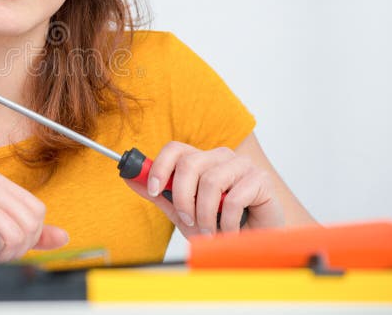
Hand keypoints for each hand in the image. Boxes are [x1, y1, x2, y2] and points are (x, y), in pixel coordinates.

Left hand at [124, 142, 283, 236]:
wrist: (254, 243)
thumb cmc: (219, 224)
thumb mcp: (183, 212)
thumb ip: (161, 195)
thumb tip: (131, 178)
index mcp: (201, 160)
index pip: (175, 149)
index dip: (160, 166)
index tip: (154, 190)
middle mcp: (220, 157)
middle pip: (190, 164)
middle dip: (182, 198)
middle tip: (187, 220)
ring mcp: (242, 165)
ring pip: (211, 181)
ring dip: (205, 214)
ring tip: (209, 231)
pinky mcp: (260, 180)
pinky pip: (234, 198)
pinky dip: (227, 222)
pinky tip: (229, 231)